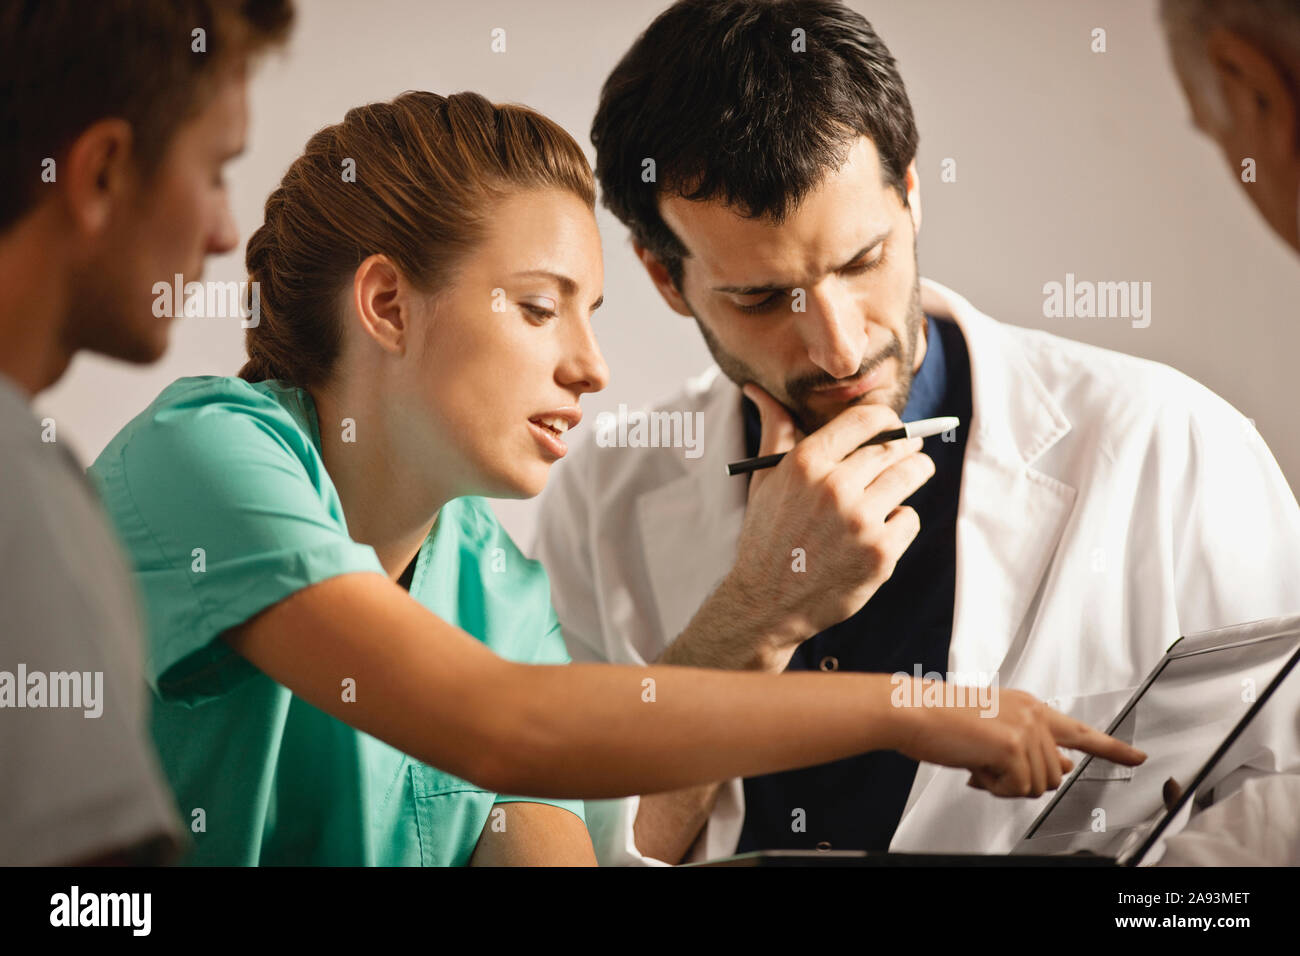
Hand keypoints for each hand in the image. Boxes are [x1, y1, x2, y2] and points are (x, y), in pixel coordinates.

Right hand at [725, 383, 934, 660]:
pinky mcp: (880, 553)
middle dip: (907, 446)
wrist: (767, 602)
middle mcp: (834, 487)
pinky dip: (900, 521)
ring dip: (915, 473)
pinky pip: (910, 518)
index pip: (868, 419)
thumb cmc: (767, 535)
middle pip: (896, 445)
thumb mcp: (765, 479)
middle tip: (908, 452)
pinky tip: (881, 528)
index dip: (886, 420)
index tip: (890, 428)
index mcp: (806, 462)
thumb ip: (774, 430)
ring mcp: (860, 521)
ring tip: (906, 479)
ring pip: (912, 475)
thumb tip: (758, 391)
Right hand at [893, 681, 1146, 797]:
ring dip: (1006, 785)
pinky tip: (974, 767)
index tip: (1137, 757)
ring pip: (1038, 785)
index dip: (1112, 748)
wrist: (911, 711)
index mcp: (1028, 706)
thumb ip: (1031, 748)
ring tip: (978, 765)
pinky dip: (994, 787)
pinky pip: (1017, 788)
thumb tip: (1064, 767)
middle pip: (1053, 774)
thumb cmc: (941, 720)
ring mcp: (1026, 729)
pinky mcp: (1013, 746)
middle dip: (1022, 782)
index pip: (1079, 731)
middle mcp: (1033, 714)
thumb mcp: (993, 733)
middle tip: (987, 771)